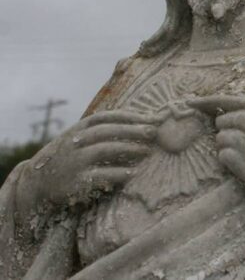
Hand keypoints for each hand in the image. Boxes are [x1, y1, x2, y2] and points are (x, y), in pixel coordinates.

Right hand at [19, 110, 157, 209]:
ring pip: (103, 150)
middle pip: (106, 131)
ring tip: (147, 151)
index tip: (149, 117)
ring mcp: (74, 162)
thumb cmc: (66, 158)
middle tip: (154, 132)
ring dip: (128, 149)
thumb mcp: (77, 139)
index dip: (128, 116)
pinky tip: (132, 173)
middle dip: (132, 130)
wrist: (36, 184)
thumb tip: (137, 125)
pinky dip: (117, 173)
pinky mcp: (75, 182)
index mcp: (77, 129)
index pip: (105, 117)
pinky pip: (99, 176)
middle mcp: (75, 143)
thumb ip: (100, 132)